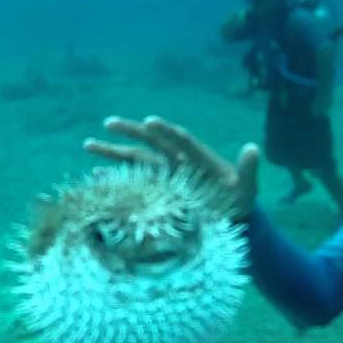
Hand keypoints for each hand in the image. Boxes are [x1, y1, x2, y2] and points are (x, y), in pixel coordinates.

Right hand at [83, 115, 259, 220]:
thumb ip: (248, 170)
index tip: (149, 122)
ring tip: (89, 145)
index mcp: (196, 157)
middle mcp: (176, 161)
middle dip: (129, 132)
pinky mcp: (157, 191)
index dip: (165, 131)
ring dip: (113, 153)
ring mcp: (164, 175)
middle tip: (108, 123)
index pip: (179, 140)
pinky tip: (97, 176)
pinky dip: (116, 178)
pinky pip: (133, 182)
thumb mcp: (246, 188)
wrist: (229, 221)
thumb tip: (253, 148)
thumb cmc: (239, 202)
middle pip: (150, 143)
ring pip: (135, 160)